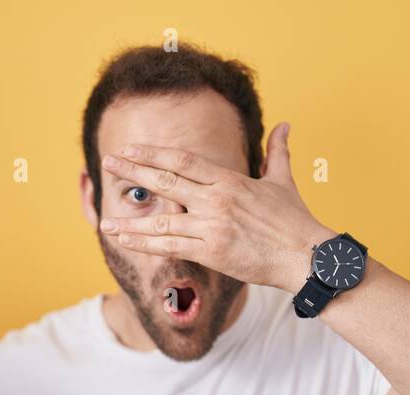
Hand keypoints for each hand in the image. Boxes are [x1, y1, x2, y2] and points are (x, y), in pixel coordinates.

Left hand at [97, 122, 336, 293]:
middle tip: (109, 162)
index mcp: (229, 180)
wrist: (306, 255)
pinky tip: (124, 241)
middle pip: (166, 182)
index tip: (132, 148)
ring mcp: (212, 226)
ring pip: (162, 221)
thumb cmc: (295, 220)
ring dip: (131, 222)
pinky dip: (144, 245)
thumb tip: (284, 125)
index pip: (183, 161)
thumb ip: (276, 152)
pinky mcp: (212, 252)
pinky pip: (170, 247)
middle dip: (134, 171)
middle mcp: (216, 199)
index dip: (155, 153)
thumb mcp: (283, 180)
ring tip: (104, 220)